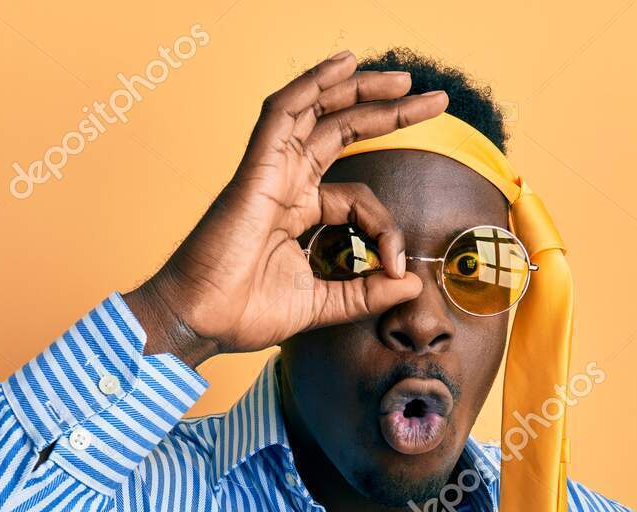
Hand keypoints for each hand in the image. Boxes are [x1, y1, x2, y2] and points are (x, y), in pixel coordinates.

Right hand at [124, 51, 445, 364]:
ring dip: (361, 90)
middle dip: (390, 114)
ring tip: (404, 80)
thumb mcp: (323, 304)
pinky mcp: (255, 170)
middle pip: (343, 131)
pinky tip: (344, 65)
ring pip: (318, 112)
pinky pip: (284, 113)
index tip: (396, 267)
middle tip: (436, 102)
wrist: (200, 321)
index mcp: (299, 212)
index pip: (358, 198)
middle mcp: (286, 184)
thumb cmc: (244, 314)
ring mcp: (270, 172)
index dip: (386, 227)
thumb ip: (366, 294)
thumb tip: (413, 283)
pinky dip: (312, 85)